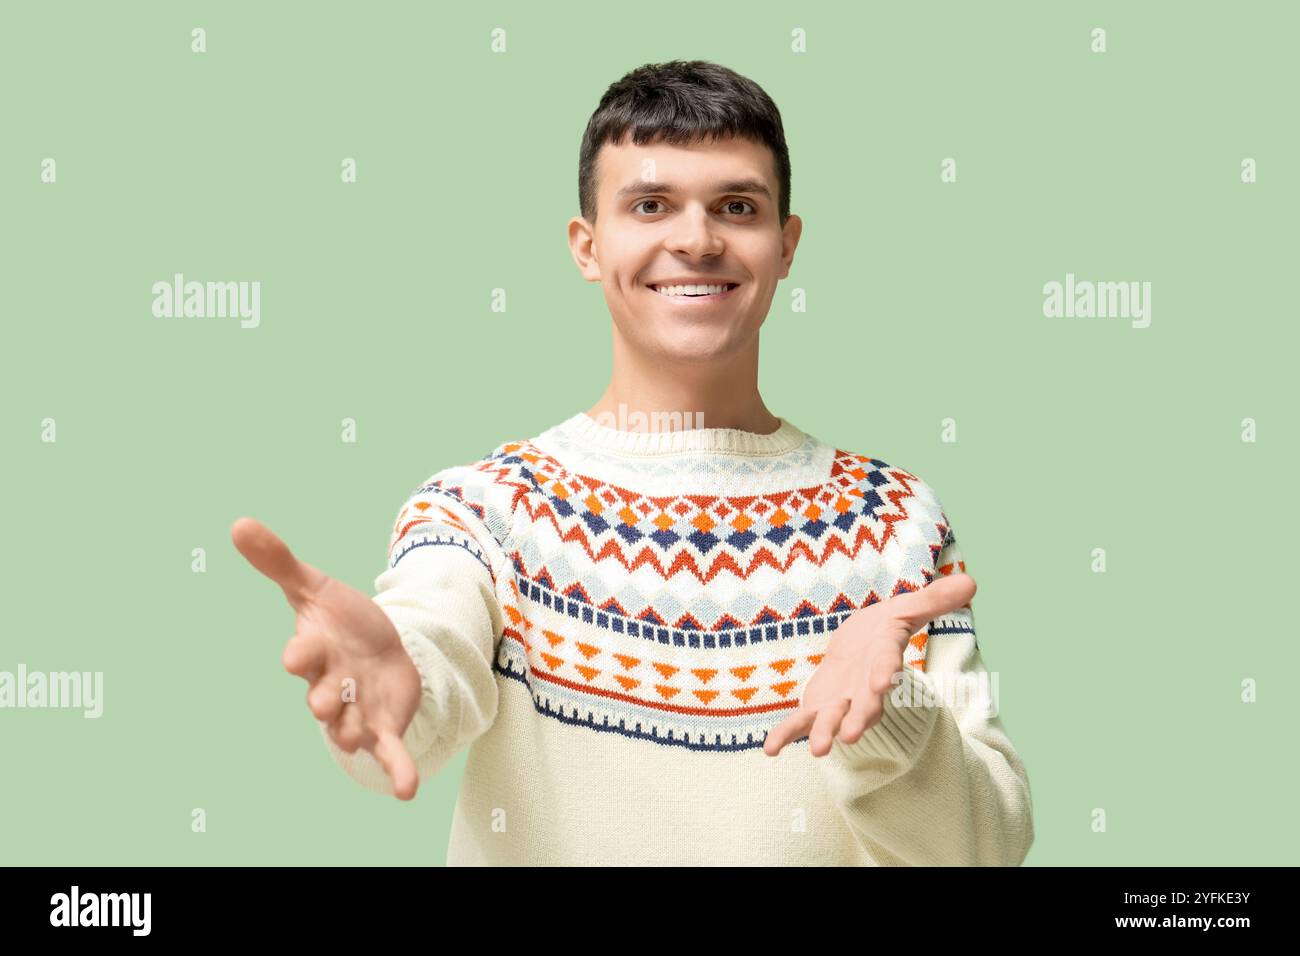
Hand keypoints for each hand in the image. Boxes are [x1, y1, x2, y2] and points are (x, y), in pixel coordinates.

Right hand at [231, 516, 424, 798]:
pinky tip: (407, 790)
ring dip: (351, 733)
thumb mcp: (315, 586)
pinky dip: (396, 771)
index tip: (297, 654)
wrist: (379, 648)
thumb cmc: (340, 620)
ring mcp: (356, 710)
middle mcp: (330, 686)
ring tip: (354, 740)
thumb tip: (239, 523)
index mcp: (313, 652)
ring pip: (348, 727)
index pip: (301, 654)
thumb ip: (279, 561)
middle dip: (323, 699)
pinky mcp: (383, 726)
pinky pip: (387, 752)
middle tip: (324, 703)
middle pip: (321, 696)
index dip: (300, 654)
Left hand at [763, 573, 976, 757]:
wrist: (860, 644)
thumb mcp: (907, 607)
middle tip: (852, 735)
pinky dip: (785, 734)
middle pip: (863, 704)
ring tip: (818, 749)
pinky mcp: (817, 705)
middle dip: (859, 718)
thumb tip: (971, 581)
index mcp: (882, 658)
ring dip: (824, 733)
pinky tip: (769, 749)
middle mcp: (864, 687)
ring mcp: (841, 700)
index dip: (883, 672)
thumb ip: (934, 599)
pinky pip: (799, 721)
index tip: (882, 682)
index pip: (885, 664)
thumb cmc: (886, 626)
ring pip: (833, 719)